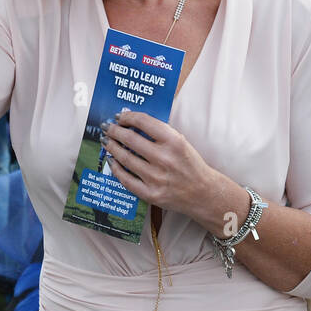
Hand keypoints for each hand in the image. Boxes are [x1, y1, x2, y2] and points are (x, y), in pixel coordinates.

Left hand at [100, 109, 225, 223]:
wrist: (202, 192)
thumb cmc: (190, 164)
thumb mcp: (180, 142)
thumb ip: (159, 132)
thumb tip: (132, 123)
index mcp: (174, 141)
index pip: (144, 121)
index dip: (127, 116)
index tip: (119, 116)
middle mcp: (164, 159)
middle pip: (130, 139)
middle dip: (114, 131)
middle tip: (107, 127)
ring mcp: (156, 178)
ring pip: (124, 158)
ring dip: (112, 147)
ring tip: (107, 141)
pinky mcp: (150, 194)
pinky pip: (125, 179)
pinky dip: (115, 168)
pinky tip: (112, 160)